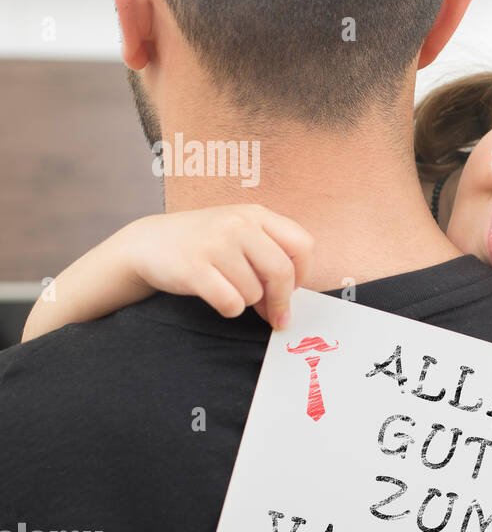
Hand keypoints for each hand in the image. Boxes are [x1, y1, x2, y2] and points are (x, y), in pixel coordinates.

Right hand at [119, 205, 313, 328]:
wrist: (148, 243)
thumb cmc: (204, 243)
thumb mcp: (241, 234)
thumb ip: (270, 258)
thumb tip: (290, 302)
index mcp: (256, 214)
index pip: (303, 245)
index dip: (303, 273)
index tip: (292, 289)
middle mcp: (238, 224)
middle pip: (282, 273)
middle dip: (281, 301)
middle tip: (276, 316)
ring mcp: (215, 244)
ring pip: (255, 292)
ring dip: (248, 302)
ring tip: (230, 289)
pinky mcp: (193, 268)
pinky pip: (231, 302)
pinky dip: (229, 309)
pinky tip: (218, 298)